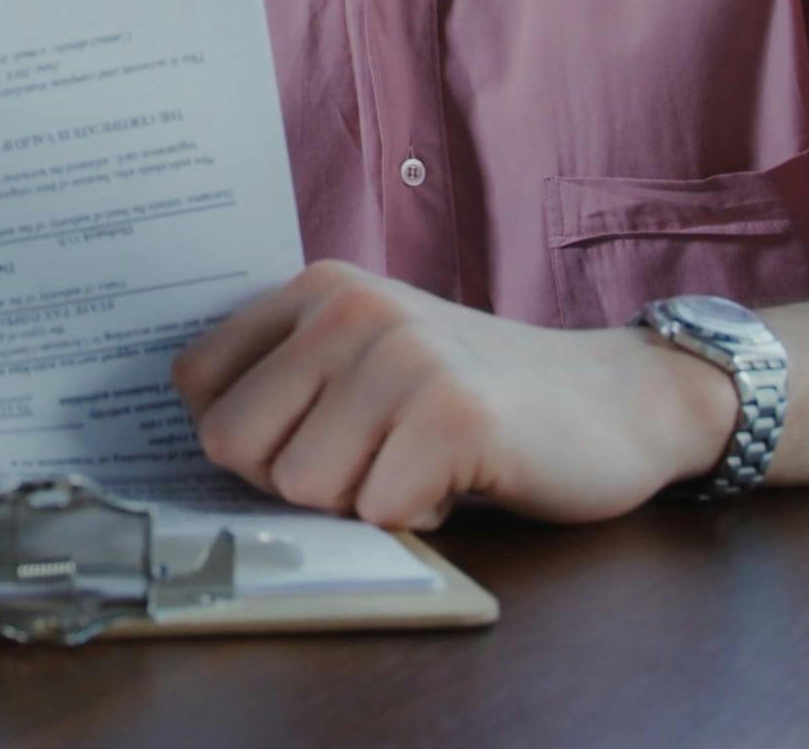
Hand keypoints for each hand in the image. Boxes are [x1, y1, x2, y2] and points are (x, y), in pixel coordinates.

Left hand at [170, 260, 737, 528]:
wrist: (616, 400)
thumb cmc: (478, 396)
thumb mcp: (372, 357)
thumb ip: (292, 378)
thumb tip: (191, 437)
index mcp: (320, 288)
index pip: (197, 384)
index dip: (243, 437)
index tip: (307, 440)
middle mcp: (352, 308)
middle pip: (233, 442)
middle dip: (292, 479)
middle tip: (369, 460)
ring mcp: (404, 357)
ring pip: (302, 486)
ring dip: (361, 501)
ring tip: (419, 463)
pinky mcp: (453, 417)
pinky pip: (377, 512)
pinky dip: (415, 519)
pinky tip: (456, 482)